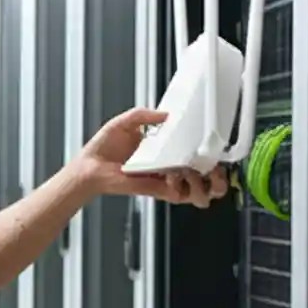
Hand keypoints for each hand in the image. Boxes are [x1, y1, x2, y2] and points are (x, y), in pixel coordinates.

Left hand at [74, 107, 228, 208]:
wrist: (89, 167)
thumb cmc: (104, 147)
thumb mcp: (125, 122)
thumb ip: (145, 115)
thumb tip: (166, 114)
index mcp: (163, 150)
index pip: (192, 153)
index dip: (209, 155)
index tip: (218, 151)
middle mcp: (167, 166)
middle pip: (202, 178)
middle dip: (217, 178)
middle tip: (218, 171)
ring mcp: (162, 180)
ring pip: (195, 190)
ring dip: (202, 183)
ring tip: (200, 174)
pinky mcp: (154, 190)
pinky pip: (176, 193)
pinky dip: (180, 186)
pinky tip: (175, 176)